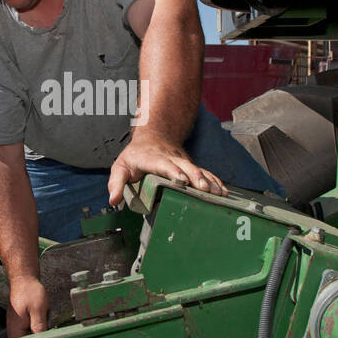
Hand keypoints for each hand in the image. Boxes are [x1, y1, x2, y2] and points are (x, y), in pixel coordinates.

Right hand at [7, 274, 48, 337]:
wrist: (24, 279)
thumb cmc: (29, 291)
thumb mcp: (38, 309)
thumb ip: (39, 326)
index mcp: (15, 330)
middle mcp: (14, 330)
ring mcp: (18, 326)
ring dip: (38, 337)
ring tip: (47, 332)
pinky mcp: (23, 322)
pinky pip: (30, 332)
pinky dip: (38, 330)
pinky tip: (45, 324)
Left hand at [106, 131, 226, 207]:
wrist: (153, 136)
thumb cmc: (135, 156)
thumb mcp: (120, 167)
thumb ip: (116, 183)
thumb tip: (114, 201)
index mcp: (152, 159)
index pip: (163, 164)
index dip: (173, 172)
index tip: (181, 181)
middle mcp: (171, 158)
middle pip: (185, 167)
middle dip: (195, 178)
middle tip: (204, 190)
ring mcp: (183, 161)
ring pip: (198, 169)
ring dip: (209, 181)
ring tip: (218, 193)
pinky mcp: (191, 166)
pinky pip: (205, 173)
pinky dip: (215, 181)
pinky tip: (223, 192)